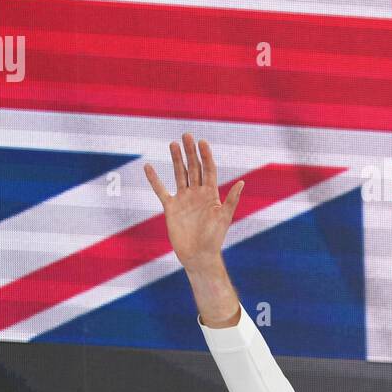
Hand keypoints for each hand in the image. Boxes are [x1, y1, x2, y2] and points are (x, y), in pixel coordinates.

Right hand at [144, 134, 243, 273]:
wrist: (198, 255)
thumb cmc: (214, 238)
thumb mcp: (225, 217)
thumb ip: (232, 200)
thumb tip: (242, 182)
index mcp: (211, 194)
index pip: (208, 170)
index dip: (206, 156)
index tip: (202, 142)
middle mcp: (197, 193)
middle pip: (193, 168)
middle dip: (190, 152)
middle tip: (186, 135)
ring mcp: (183, 199)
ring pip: (179, 174)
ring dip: (176, 160)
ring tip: (173, 144)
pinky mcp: (171, 208)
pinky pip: (161, 190)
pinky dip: (154, 179)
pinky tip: (149, 167)